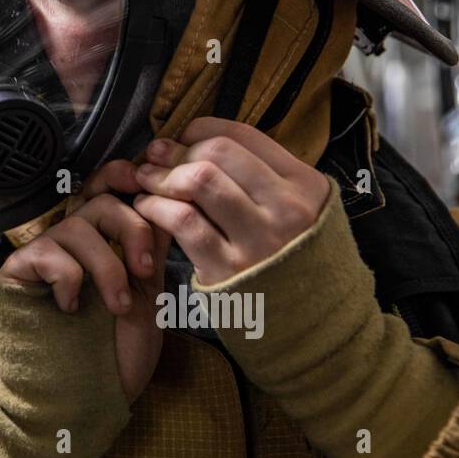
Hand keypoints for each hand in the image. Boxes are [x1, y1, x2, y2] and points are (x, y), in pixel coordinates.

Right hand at [0, 166, 168, 403]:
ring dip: (107, 266)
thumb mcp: (150, 296)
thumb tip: (166, 201)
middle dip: (130, 228)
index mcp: (105, 241)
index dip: (122, 175)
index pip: (108, 188)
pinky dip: (70, 280)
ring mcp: (45, 254)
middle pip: (100, 200)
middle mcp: (73, 240)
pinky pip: (49, 254)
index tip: (143, 181)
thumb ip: (154, 249)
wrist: (87, 397)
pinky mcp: (19, 271)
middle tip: (146, 270)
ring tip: (118, 306)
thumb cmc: (118, 352)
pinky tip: (71, 308)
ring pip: (79, 227)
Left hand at [129, 118, 331, 286]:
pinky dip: (156, 207)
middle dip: (177, 150)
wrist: (312, 327)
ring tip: (146, 180)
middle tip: (154, 156)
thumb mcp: (298, 211)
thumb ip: (262, 177)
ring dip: (162, 176)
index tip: (181, 139)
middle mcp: (288, 209)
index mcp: (306, 185)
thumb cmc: (293, 261)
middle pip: (217, 153)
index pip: (243, 136)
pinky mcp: (228, 270)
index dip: (200, 130)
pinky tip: (147, 208)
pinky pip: (183, 222)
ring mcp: (259, 240)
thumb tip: (200, 140)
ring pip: (199, 181)